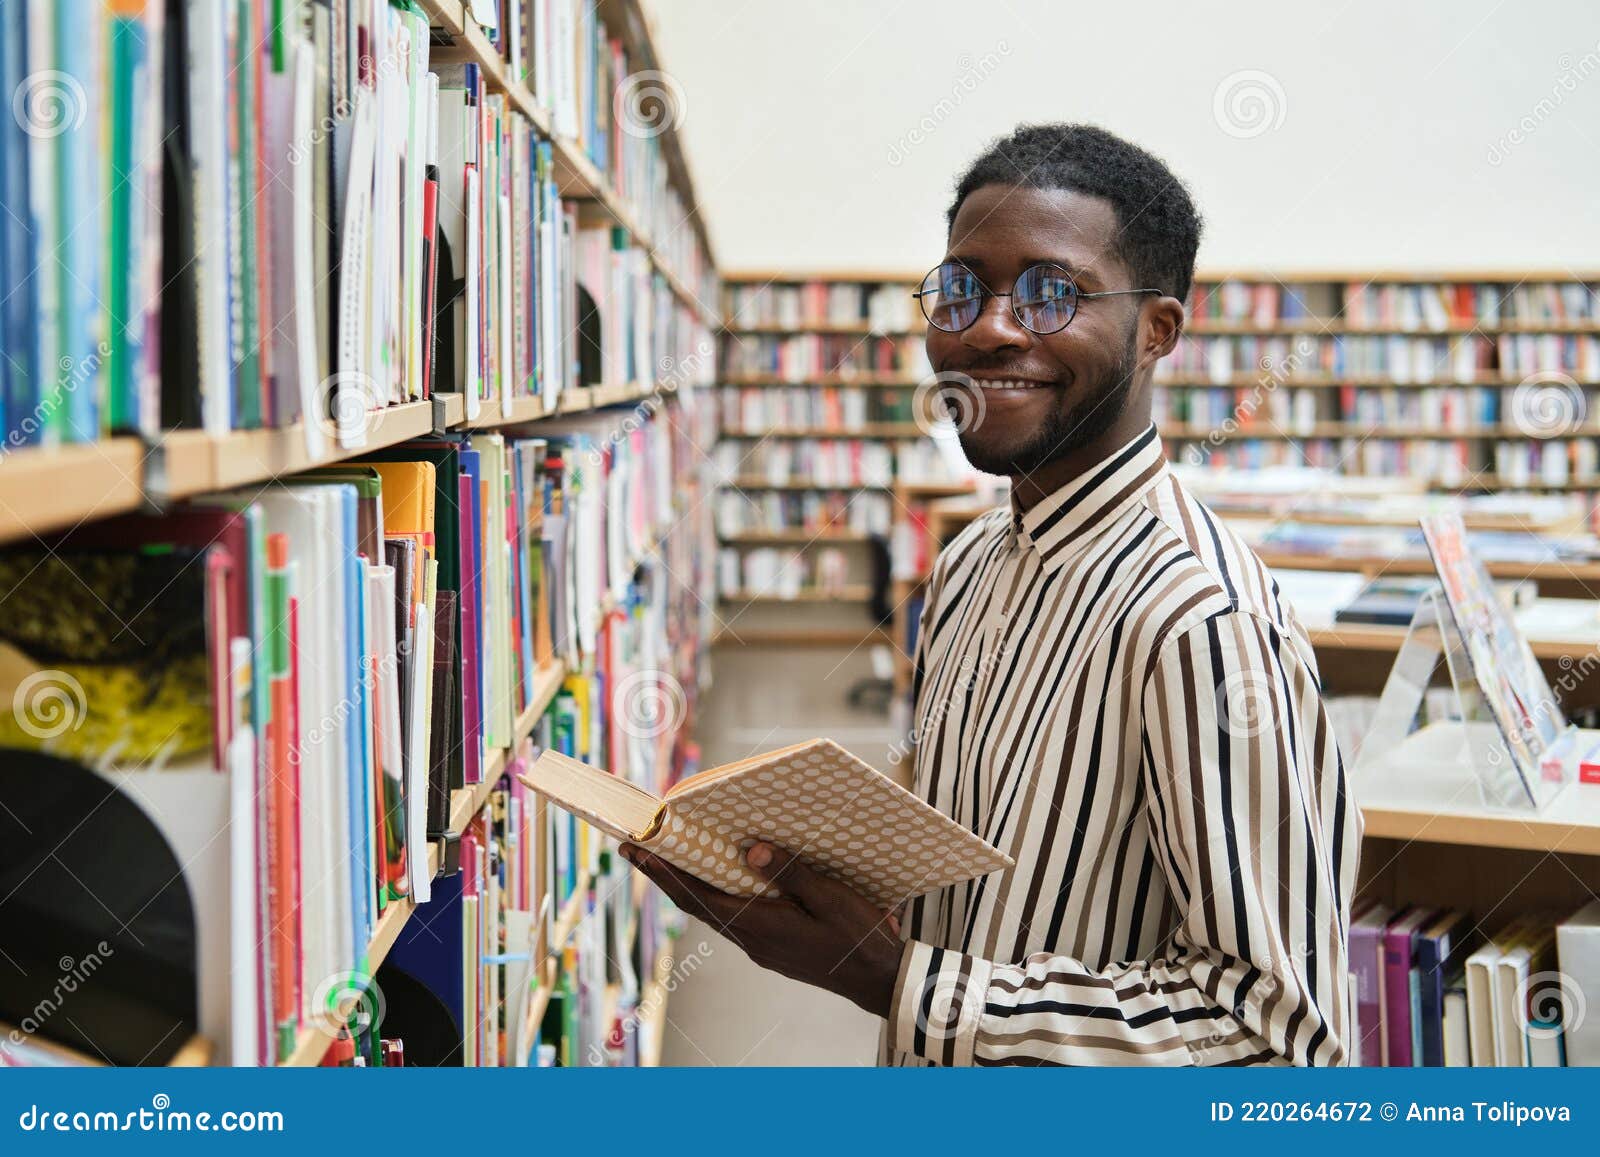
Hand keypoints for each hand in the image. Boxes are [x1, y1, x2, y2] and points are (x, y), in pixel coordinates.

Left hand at [619, 841, 903, 1017]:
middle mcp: (752, 940)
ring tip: (670, 860)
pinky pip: (734, 919)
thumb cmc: (859, 939)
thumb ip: (790, 874)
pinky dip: (716, 896)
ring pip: (714, 912)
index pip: (698, 897)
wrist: (879, 981)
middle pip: (697, 904)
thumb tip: (751, 850)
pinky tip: (722, 882)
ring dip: (689, 886)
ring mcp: (762, 948)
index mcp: (760, 926)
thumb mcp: (830, 899)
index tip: (635, 851)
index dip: (664, 873)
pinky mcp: (774, 949)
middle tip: (637, 848)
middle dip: (665, 876)